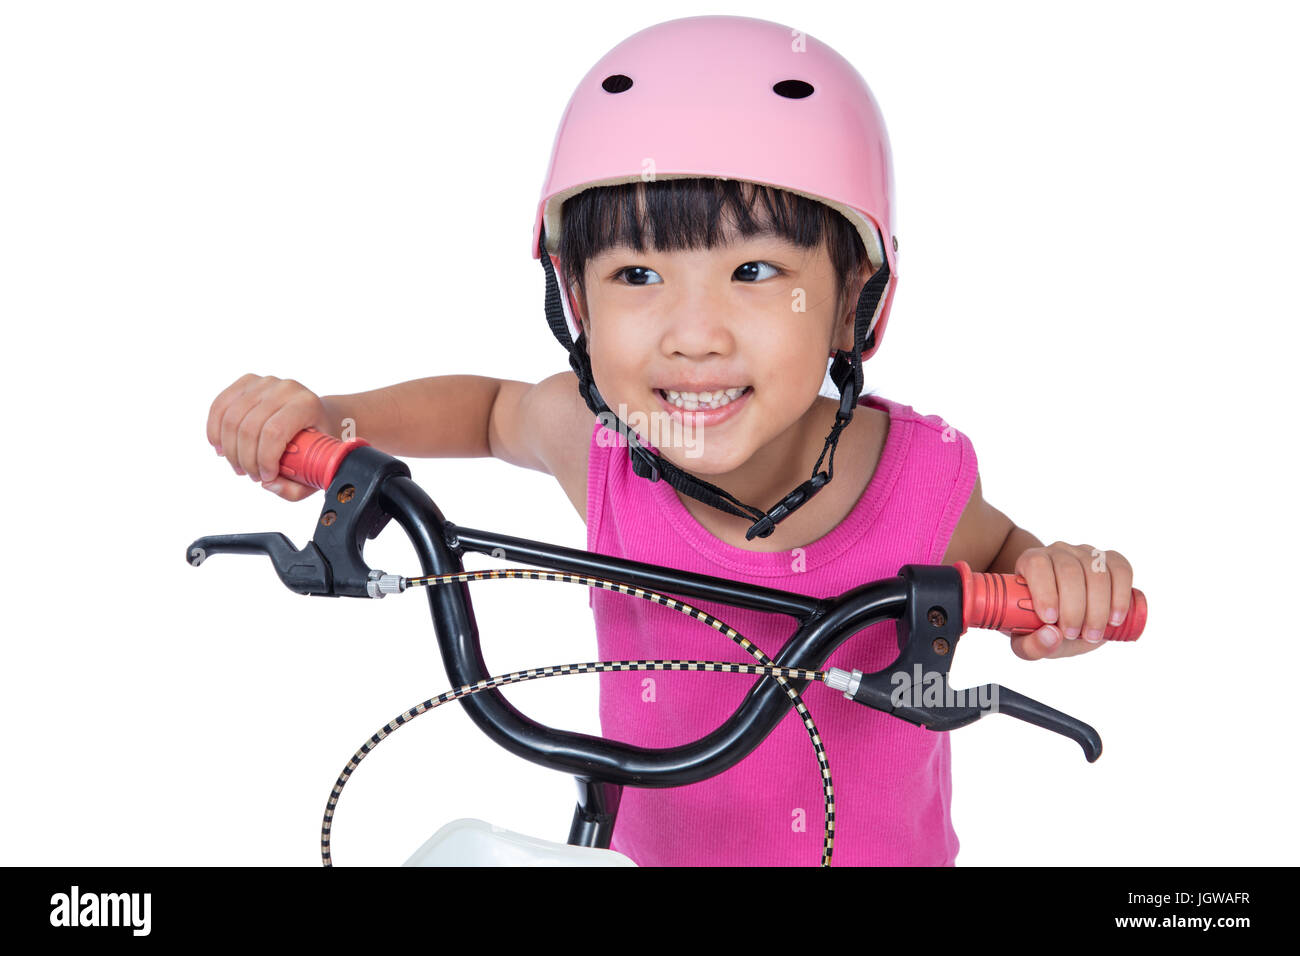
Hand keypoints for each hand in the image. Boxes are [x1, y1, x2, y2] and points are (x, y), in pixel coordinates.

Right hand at [207, 373, 330, 500]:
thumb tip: (268, 484)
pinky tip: (221, 447)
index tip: (267, 477)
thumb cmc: (318, 443)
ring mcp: (265, 382)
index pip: (274, 432)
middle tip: (251, 475)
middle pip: (249, 428)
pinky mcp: (247, 382)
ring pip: (231, 418)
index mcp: (307, 405)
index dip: (263, 459)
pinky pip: (220, 406)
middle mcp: (286, 388)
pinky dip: (215, 430)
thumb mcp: (317, 469)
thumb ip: (296, 488)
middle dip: (245, 460)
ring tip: (239, 465)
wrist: (321, 416)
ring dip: (230, 450)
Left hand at [1009, 542, 1134, 660]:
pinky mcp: (1111, 560)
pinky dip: (1121, 595)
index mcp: (1031, 563)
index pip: (1038, 565)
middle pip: (1069, 571)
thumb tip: (1052, 635)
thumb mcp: (1027, 641)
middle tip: (1072, 634)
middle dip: (1074, 608)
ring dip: (1098, 608)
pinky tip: (1115, 618)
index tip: (1050, 620)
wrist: (1065, 620)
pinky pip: (1121, 569)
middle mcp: (1058, 552)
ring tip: (1092, 634)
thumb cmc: (1040, 626)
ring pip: (1096, 572)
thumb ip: (1031, 645)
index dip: (1045, 591)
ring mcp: (1086, 554)